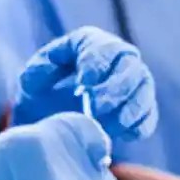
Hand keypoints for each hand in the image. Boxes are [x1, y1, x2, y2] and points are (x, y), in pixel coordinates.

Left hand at [12, 27, 156, 142]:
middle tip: (96, 110)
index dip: (98, 64)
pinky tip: (119, 135)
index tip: (84, 83)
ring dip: (128, 110)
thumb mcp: (31, 81)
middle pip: (131, 66)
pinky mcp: (141, 110)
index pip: (104, 47)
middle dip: (115, 89)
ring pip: (144, 90)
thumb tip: (48, 71)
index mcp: (92, 44)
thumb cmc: (42, 95)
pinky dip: (137, 126)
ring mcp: (135, 84)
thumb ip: (37, 71)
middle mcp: (120, 59)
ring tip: (107, 127)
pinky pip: (148, 117)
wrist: (53, 122)